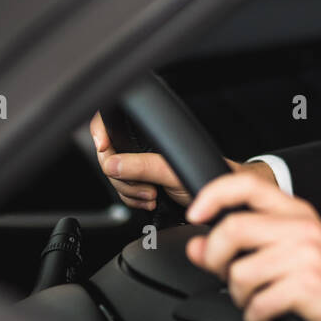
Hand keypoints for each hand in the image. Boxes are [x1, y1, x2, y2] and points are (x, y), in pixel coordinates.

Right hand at [89, 111, 259, 209]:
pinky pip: (123, 190)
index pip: (111, 120)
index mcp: (149, 133)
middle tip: (147, 187)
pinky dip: (134, 200)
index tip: (104, 149)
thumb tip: (113, 163)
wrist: (219, 198)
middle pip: (109, 156)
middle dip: (123, 178)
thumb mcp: (173, 170)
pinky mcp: (142, 181)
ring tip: (154, 195)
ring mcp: (141, 163)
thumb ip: (143, 165)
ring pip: (115, 176)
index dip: (100, 131)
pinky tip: (150, 201)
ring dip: (131, 191)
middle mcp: (143, 145)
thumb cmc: (208, 175)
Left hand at [183, 173, 320, 320]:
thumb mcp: (291, 254)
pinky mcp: (306, 286)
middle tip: (222, 274)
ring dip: (239, 297)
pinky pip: (257, 304)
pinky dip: (255, 319)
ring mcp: (305, 255)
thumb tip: (197, 246)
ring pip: (239, 272)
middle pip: (232, 228)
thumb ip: (244, 246)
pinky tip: (267, 319)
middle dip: (214, 258)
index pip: (247, 185)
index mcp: (297, 212)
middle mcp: (301, 227)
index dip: (213, 195)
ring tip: (256, 303)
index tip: (196, 215)